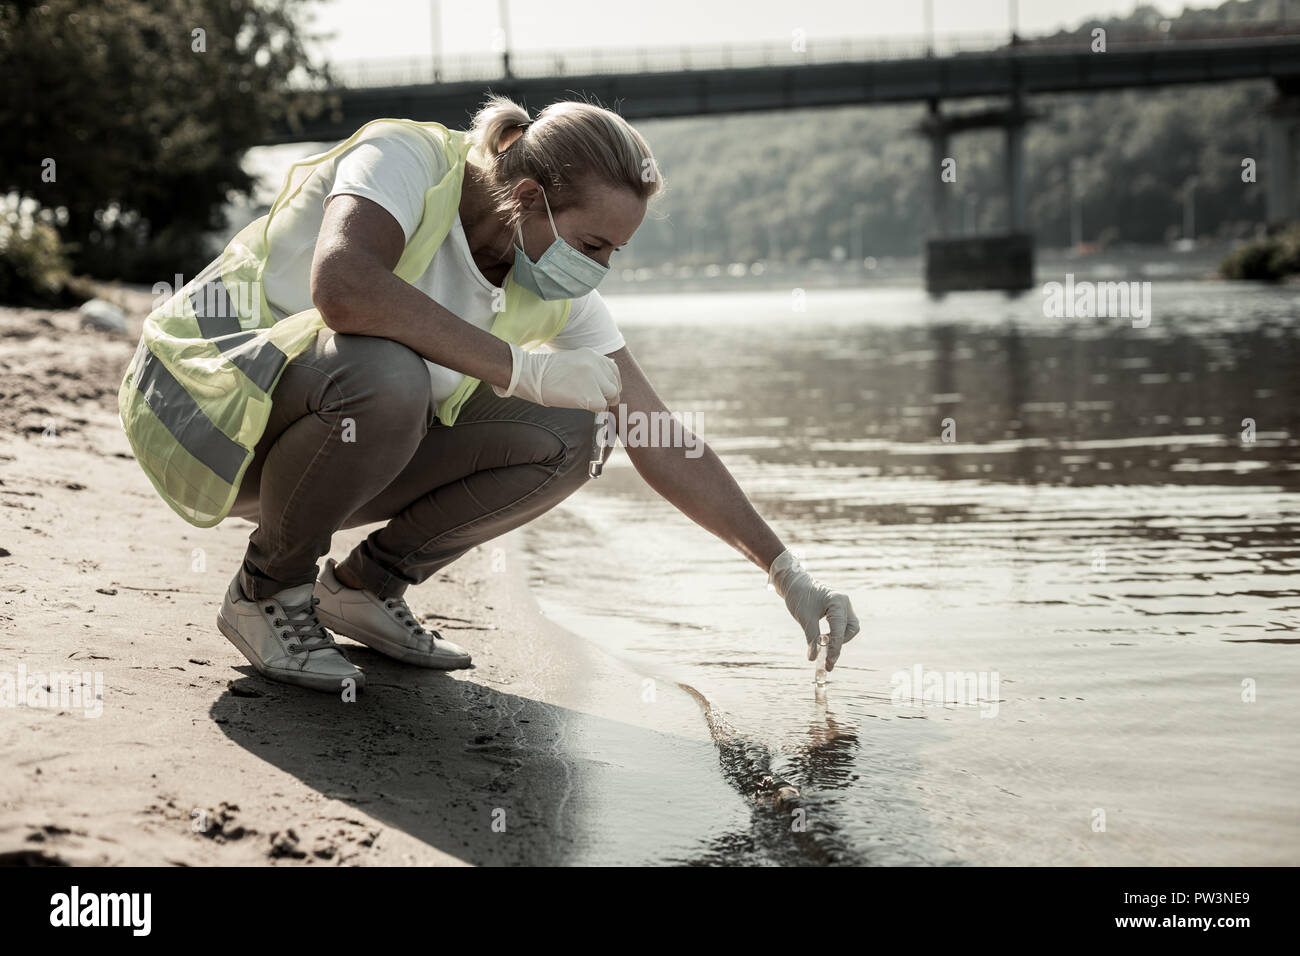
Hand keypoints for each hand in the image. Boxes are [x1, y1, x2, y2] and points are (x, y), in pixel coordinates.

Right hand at [493, 343, 620, 411]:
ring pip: (611, 395)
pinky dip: (593, 409)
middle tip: (592, 399)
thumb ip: (590, 368)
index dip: (610, 383)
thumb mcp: (573, 361)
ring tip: (584, 400)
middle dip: (607, 394)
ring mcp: (595, 378)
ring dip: (601, 401)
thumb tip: (604, 381)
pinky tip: (579, 404)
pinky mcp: (591, 394)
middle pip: (615, 384)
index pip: (613, 370)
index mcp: (592, 355)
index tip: (603, 391)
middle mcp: (596, 364)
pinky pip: (601, 406)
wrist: (531, 375)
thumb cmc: (547, 372)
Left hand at [768, 549, 860, 669]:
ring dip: (839, 639)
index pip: (840, 630)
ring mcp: (844, 605)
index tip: (829, 663)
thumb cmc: (799, 597)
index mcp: (837, 602)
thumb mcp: (804, 619)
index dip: (835, 648)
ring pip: (849, 628)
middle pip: (851, 630)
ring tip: (823, 644)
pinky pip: (843, 624)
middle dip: (840, 643)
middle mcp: (844, 603)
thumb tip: (813, 658)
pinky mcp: (840, 609)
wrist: (794, 583)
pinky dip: (836, 633)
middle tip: (826, 655)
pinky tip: (825, 639)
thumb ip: (812, 638)